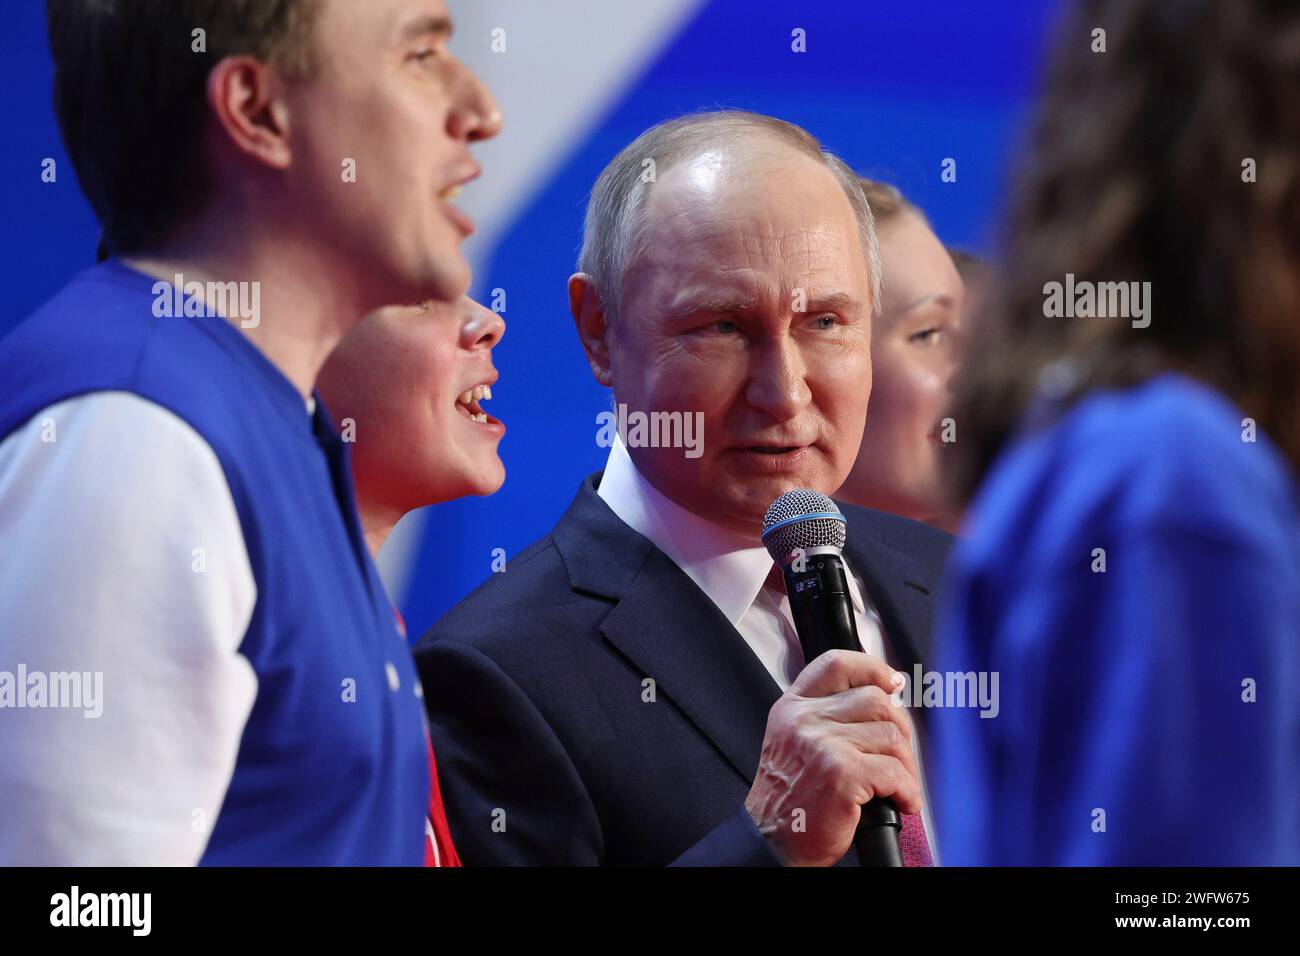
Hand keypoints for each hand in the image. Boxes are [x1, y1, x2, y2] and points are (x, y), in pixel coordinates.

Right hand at [745, 649, 921, 866]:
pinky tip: (901, 801)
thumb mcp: (794, 741)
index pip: (836, 664)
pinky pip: (895, 772)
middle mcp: (805, 720)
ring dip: (905, 765)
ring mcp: (822, 744)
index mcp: (792, 708)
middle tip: (898, 756)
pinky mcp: (842, 774)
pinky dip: (907, 791)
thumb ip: (826, 715)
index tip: (891, 681)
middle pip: (876, 700)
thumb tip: (882, 696)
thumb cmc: (790, 798)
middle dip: (899, 729)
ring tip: (897, 785)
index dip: (871, 668)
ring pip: (891, 735)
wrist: (772, 842)